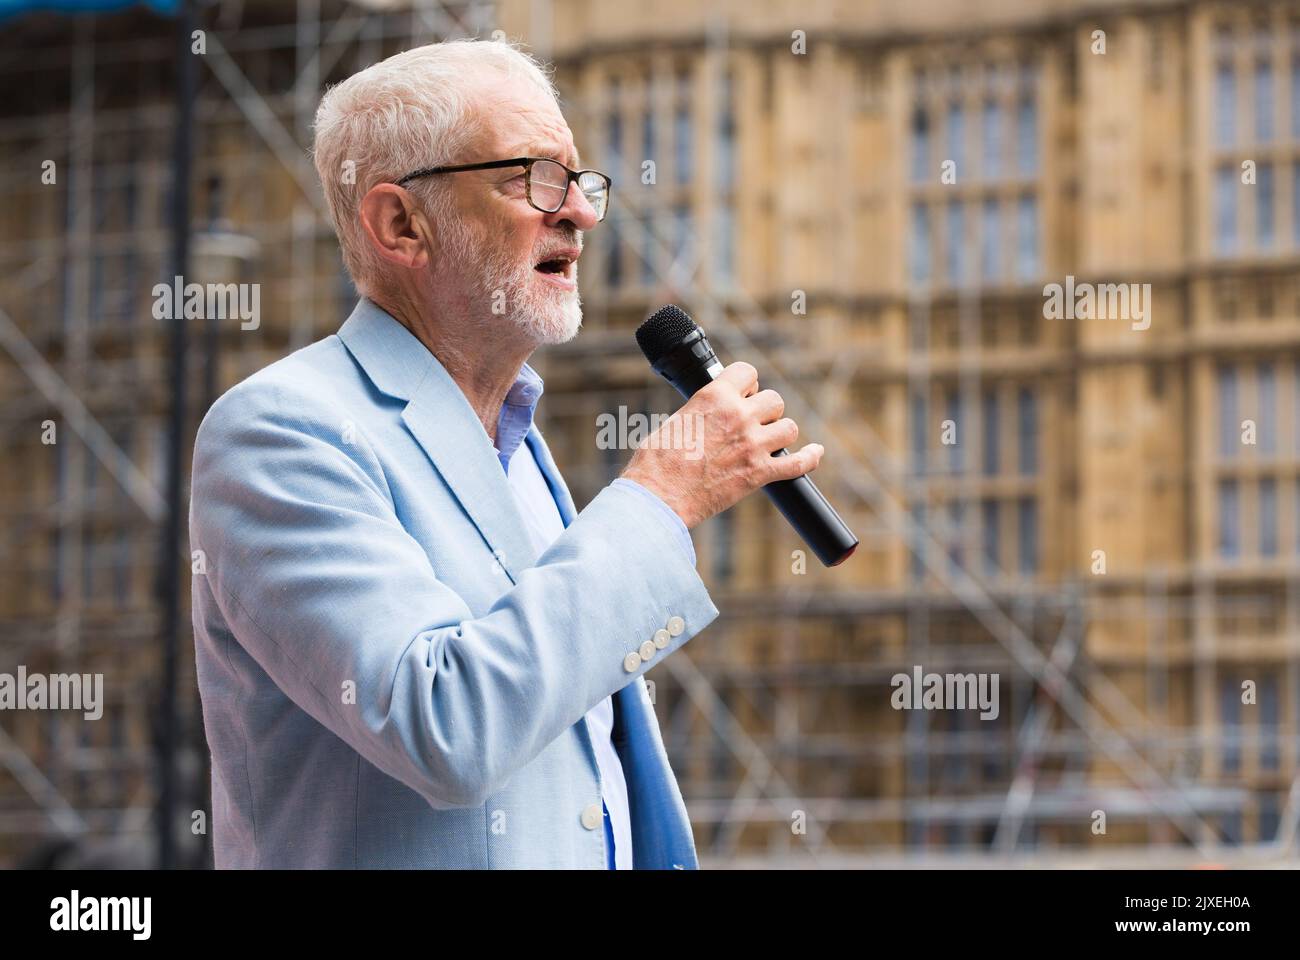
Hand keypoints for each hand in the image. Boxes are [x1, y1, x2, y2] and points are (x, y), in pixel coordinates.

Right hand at [620, 362, 824, 528]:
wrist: (658, 496)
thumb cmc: (657, 462)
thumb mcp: (676, 420)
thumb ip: (702, 411)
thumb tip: (707, 415)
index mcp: (714, 397)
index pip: (747, 372)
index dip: (747, 384)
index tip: (743, 394)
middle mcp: (738, 416)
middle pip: (774, 401)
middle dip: (765, 411)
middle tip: (752, 423)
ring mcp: (752, 445)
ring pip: (788, 428)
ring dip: (780, 433)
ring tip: (768, 442)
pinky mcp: (759, 474)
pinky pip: (798, 463)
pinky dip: (810, 458)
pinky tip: (815, 453)